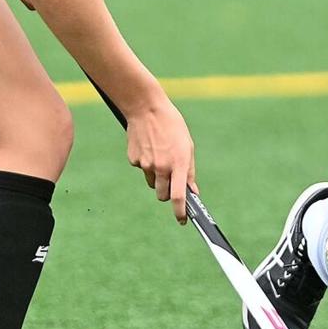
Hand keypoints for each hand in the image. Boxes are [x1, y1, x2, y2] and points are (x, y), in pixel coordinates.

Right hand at [126, 99, 196, 222]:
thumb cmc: (172, 125)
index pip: (178, 196)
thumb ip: (189, 171)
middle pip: (162, 195)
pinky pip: (142, 169)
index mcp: (178, 163)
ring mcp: (146, 164)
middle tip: (170, 179)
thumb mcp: (187, 146)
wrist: (146, 107)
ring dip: (156, 176)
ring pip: (152, 182)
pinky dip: (146, 163)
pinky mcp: (134, 160)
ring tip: (159, 154)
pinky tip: (148, 146)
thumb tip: (192, 191)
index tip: (182, 221)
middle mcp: (161, 167)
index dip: (180, 212)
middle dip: (166, 192)